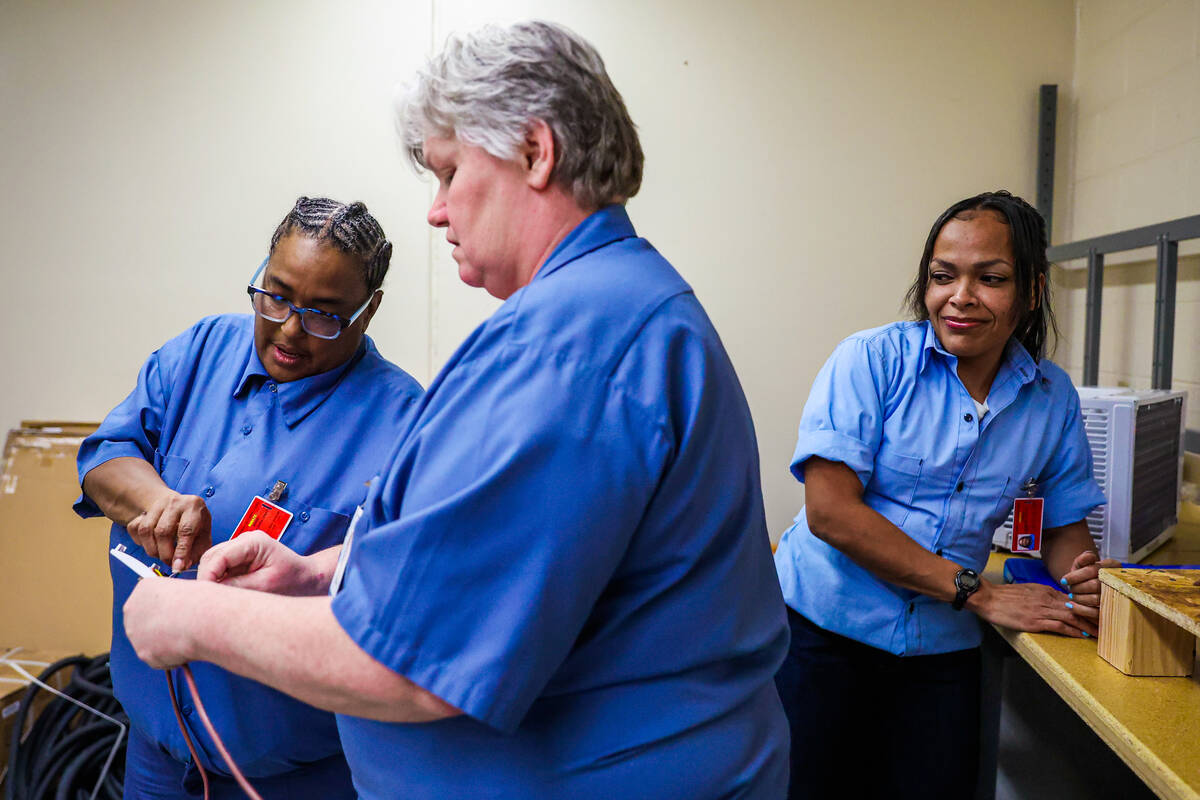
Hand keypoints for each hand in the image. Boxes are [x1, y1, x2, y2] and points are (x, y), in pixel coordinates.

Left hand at [123, 576, 201, 668]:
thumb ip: (174, 599)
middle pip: (145, 621)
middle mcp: (132, 610)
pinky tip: (184, 648)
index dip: (166, 608)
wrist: (203, 621)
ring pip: (150, 641)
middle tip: (182, 627)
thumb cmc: (201, 602)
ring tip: (186, 637)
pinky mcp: (143, 653)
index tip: (178, 612)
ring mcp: (135, 633)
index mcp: (144, 588)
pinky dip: (170, 656)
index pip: (150, 600)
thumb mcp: (186, 588)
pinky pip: (157, 657)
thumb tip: (178, 610)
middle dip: (161, 627)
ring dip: (165, 642)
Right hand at [126, 489, 211, 572]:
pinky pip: (134, 529)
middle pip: (163, 532)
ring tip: (162, 555)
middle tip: (170, 563)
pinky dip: (141, 542)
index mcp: (193, 506)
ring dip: (152, 550)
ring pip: (146, 531)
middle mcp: (174, 502)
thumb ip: (196, 551)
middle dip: (165, 554)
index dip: (181, 552)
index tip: (178, 567)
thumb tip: (182, 566)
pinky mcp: (143, 511)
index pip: (185, 530)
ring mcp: (156, 505)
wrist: (180, 506)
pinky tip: (152, 545)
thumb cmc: (195, 523)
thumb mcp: (204, 535)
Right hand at [198, 531, 330, 595]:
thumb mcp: (265, 586)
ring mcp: (240, 548)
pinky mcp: (239, 558)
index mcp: (252, 542)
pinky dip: (218, 581)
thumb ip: (237, 587)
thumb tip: (211, 592)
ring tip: (216, 598)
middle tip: (208, 600)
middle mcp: (244, 540)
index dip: (208, 576)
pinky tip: (223, 594)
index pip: (219, 556)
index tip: (205, 597)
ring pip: (212, 562)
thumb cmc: (292, 580)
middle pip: (211, 557)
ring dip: (211, 580)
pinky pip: (220, 568)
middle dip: (206, 578)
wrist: (306, 577)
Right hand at [968, 579, 1097, 637]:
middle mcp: (1046, 599)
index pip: (1072, 599)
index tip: (1098, 613)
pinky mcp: (1035, 621)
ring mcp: (1041, 610)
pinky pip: (1059, 626)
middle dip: (1093, 616)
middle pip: (1076, 608)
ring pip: (1071, 617)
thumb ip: (1042, 596)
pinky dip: (1072, 631)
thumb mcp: (1027, 591)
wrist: (988, 598)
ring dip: (1087, 625)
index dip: (1087, 607)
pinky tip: (1081, 635)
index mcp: (1045, 591)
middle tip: (1106, 624)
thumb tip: (1055, 603)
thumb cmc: (1005, 596)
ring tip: (1099, 633)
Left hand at [1059, 550, 1121, 609]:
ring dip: (1079, 598)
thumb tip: (1089, 556)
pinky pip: (1097, 613)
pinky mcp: (1112, 611)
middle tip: (1070, 589)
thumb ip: (1083, 559)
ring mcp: (1118, 597)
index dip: (1076, 576)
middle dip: (1078, 588)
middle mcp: (1118, 581)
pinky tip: (1072, 606)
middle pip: (1095, 585)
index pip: (1093, 570)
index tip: (1064, 580)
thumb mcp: (1081, 565)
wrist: (1088, 588)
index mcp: (1112, 566)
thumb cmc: (1084, 576)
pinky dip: (1081, 610)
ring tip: (1071, 596)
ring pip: (1097, 599)